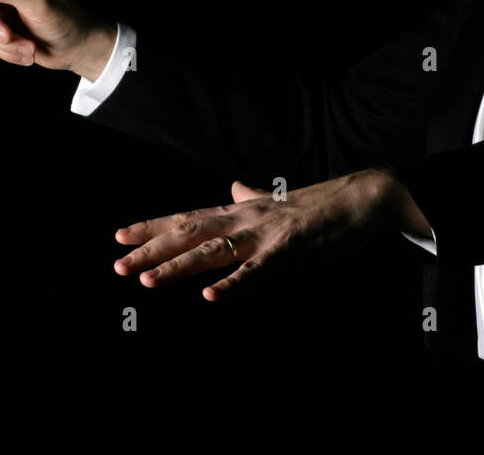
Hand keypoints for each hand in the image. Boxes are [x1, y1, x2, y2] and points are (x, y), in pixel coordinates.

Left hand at [113, 167, 428, 300]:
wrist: (366, 194)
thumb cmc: (325, 203)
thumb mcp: (279, 200)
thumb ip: (252, 195)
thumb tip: (232, 185)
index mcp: (243, 208)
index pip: (188, 217)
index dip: (153, 226)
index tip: (120, 236)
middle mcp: (247, 216)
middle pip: (190, 233)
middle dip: (151, 249)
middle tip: (117, 265)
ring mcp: (267, 231)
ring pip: (214, 251)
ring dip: (178, 266)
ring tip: (148, 280)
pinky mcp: (291, 247)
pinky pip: (256, 270)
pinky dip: (232, 283)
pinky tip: (210, 297)